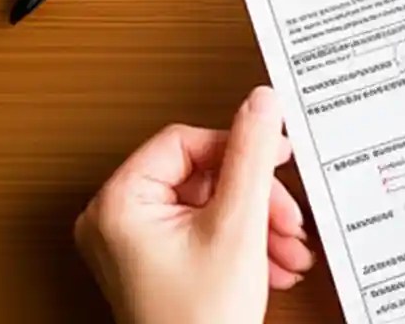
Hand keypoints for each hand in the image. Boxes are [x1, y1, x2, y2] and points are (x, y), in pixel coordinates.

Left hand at [74, 86, 314, 323]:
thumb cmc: (198, 322)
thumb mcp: (238, 225)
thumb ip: (251, 156)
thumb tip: (260, 103)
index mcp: (120, 203)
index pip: (186, 142)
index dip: (238, 147)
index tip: (275, 156)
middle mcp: (118, 220)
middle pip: (203, 175)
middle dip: (256, 198)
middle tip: (286, 215)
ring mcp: (135, 243)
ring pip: (210, 204)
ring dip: (258, 223)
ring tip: (286, 247)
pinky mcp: (157, 262)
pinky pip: (204, 230)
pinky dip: (243, 242)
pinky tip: (272, 262)